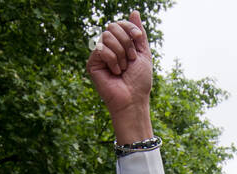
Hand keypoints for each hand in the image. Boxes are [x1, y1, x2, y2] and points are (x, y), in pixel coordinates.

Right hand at [86, 11, 154, 142]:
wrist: (133, 99)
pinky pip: (101, 49)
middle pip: (112, 26)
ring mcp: (99, 55)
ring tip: (123, 68)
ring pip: (106, 36)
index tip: (137, 38)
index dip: (129, 27)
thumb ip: (139, 33)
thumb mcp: (143, 53)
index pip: (120, 24)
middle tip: (130, 59)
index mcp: (120, 44)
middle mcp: (108, 48)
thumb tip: (134, 12)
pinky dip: (113, 60)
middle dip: (125, 42)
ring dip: (120, 53)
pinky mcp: (92, 63)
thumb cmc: (140, 80)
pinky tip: (115, 72)